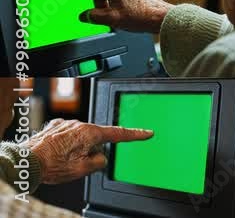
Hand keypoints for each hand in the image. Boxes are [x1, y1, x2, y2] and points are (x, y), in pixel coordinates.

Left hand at [25, 119, 152, 184]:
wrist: (27, 163)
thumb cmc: (52, 166)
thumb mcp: (83, 170)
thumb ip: (99, 162)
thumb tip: (101, 158)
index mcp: (90, 133)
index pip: (119, 133)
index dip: (135, 134)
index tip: (147, 132)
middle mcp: (79, 124)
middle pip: (97, 137)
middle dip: (94, 149)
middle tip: (81, 163)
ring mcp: (65, 124)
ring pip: (82, 136)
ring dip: (78, 147)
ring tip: (65, 161)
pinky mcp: (54, 127)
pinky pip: (68, 134)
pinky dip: (67, 144)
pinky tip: (58, 154)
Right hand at [57, 0, 173, 32]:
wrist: (161, 17)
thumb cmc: (139, 16)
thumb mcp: (110, 19)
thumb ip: (93, 16)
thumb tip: (86, 15)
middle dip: (98, 2)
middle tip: (108, 15)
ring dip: (110, 5)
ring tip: (122, 16)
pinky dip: (120, 4)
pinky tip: (129, 13)